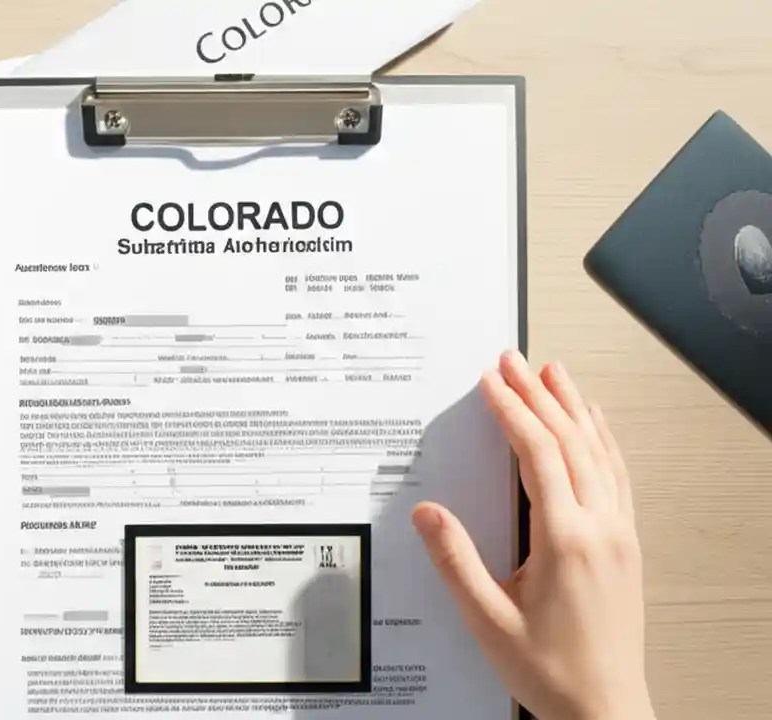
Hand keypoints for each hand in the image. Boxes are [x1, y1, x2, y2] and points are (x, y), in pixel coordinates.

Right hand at [412, 351, 653, 719]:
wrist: (604, 709)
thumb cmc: (549, 670)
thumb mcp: (486, 618)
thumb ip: (454, 561)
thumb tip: (427, 512)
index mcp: (566, 540)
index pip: (538, 454)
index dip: (512, 411)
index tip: (491, 381)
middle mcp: (600, 528)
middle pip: (571, 441)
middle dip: (539, 395)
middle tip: (515, 361)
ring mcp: (620, 534)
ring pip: (600, 452)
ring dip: (575, 408)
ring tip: (555, 373)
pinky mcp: (626, 545)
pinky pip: (618, 475)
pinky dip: (603, 440)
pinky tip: (594, 425)